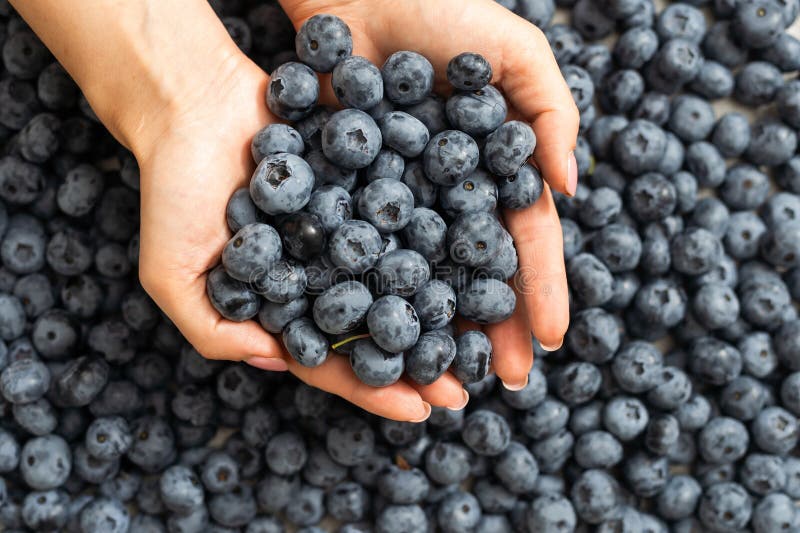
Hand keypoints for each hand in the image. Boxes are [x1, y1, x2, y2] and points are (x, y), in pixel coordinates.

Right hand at [134, 38, 460, 422]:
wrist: (194, 99)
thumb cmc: (173, 188)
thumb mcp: (171, 274)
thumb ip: (215, 329)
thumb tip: (279, 362)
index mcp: (283, 304)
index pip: (334, 359)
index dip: (373, 388)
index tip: (419, 412)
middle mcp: (322, 272)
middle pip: (377, 326)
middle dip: (418, 361)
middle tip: (464, 388)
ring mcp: (347, 229)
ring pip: (400, 278)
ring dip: (439, 309)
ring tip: (483, 338)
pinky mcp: (364, 183)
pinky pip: (406, 216)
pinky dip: (438, 237)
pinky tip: (475, 259)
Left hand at [281, 0, 579, 389]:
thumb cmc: (442, 9)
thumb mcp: (517, 50)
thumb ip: (552, 113)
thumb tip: (569, 191)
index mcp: (497, 168)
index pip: (526, 239)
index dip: (540, 289)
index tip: (550, 340)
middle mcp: (452, 192)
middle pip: (477, 269)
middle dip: (495, 325)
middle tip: (502, 380)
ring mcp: (402, 196)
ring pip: (425, 272)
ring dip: (439, 322)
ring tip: (444, 372)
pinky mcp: (351, 191)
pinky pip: (367, 248)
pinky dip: (376, 288)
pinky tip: (381, 328)